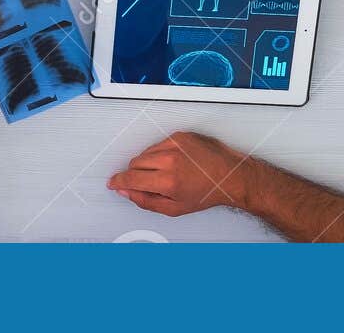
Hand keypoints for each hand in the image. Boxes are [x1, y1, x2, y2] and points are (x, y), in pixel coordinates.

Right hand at [107, 131, 254, 216]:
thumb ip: (146, 201)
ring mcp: (175, 145)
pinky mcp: (180, 135)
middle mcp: (170, 160)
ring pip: (145, 152)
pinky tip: (173, 162)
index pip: (131, 178)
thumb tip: (127, 193)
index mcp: (168, 181)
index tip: (114, 183)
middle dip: (135, 174)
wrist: (230, 175)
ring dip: (148, 163)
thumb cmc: (207, 192)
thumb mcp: (175, 208)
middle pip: (135, 163)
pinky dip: (160, 153)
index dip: (118, 181)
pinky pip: (158, 143)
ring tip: (165, 173)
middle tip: (147, 182)